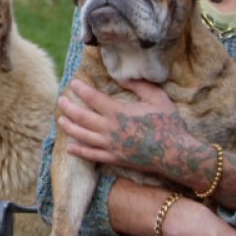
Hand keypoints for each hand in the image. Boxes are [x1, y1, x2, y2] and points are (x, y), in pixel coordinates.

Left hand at [59, 79, 192, 177]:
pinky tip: (70, 147)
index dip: (81, 89)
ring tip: (60, 120)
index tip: (73, 83)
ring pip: (82, 136)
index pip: (92, 98)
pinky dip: (79, 151)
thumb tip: (122, 77)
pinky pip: (91, 155)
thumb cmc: (168, 124)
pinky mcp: (114, 158)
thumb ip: (139, 85)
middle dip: (68, 107)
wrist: (175, 154)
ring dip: (69, 127)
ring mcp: (110, 145)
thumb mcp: (157, 98)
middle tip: (60, 100)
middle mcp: (109, 129)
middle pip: (81, 117)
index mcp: (118, 112)